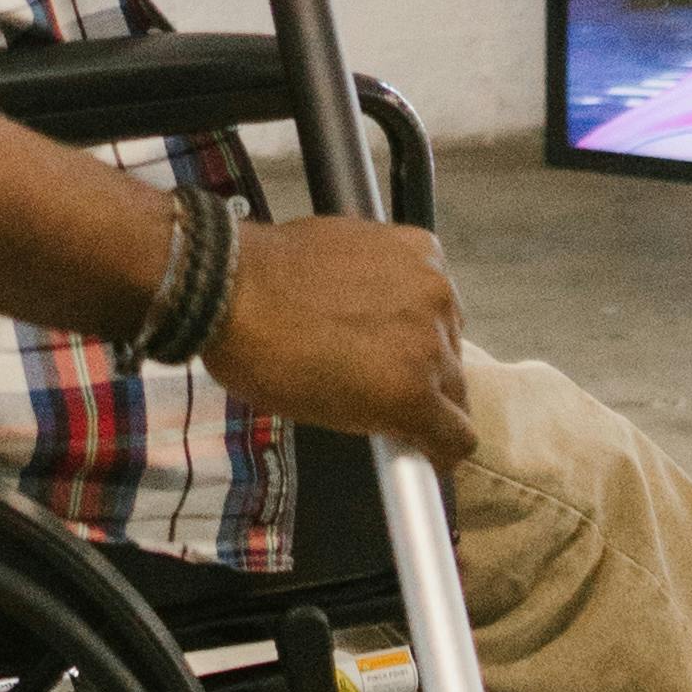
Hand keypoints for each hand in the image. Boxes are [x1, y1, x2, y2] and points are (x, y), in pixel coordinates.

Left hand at [206, 215, 471, 468]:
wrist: (231, 283)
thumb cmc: (263, 357)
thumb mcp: (325, 414)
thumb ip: (381, 417)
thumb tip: (403, 418)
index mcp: (411, 394)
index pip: (460, 437)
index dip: (437, 445)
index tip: (421, 441)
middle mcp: (433, 341)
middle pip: (456, 383)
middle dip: (427, 392)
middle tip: (386, 381)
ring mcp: (431, 287)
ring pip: (449, 330)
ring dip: (423, 337)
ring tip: (374, 329)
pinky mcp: (419, 246)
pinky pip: (434, 278)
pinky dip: (413, 289)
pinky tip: (378, 290)